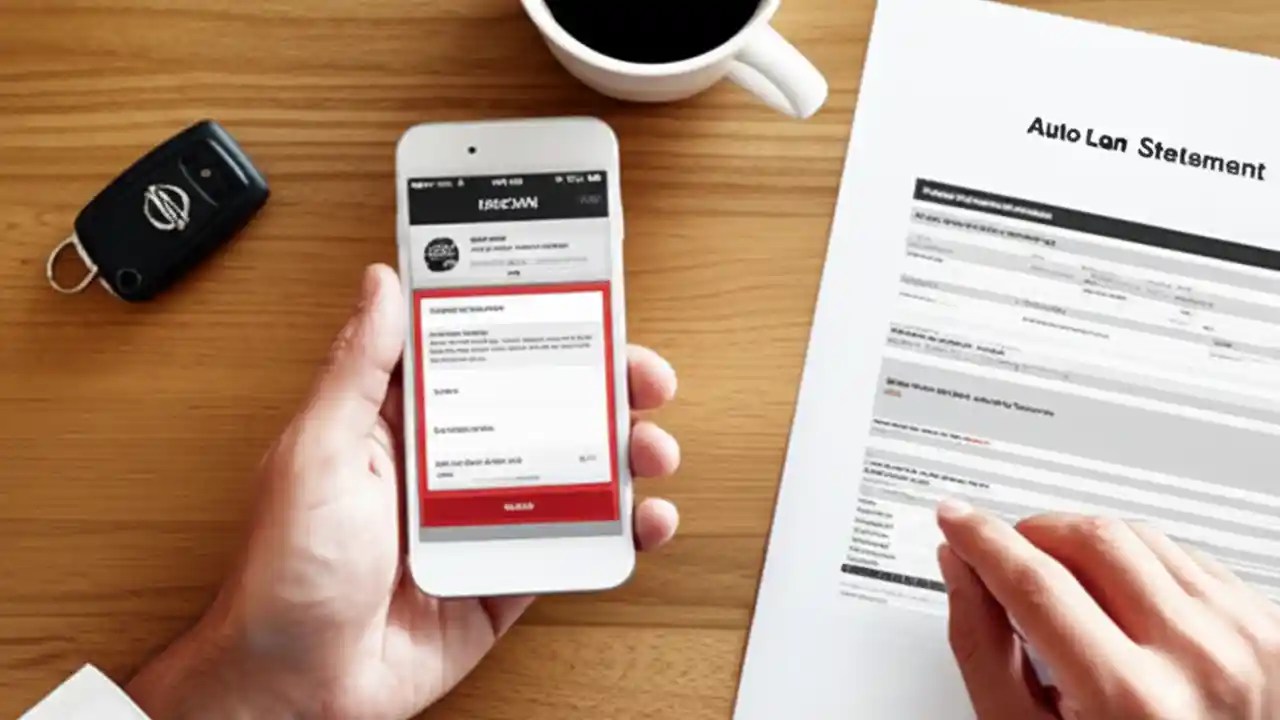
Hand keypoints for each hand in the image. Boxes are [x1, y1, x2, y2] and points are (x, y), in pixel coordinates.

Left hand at [126, 264, 681, 719]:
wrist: (300, 686)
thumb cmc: (286, 571)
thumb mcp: (317, 452)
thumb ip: (358, 370)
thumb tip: (382, 285)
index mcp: (402, 422)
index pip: (482, 350)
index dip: (537, 323)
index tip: (584, 301)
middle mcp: (450, 462)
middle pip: (544, 405)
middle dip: (604, 385)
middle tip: (642, 378)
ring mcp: (484, 516)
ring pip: (572, 469)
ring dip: (624, 452)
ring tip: (652, 449)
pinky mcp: (507, 571)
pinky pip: (573, 540)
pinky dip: (619, 529)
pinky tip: (643, 519)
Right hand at [936, 501, 1278, 719]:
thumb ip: (985, 651)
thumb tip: (962, 569)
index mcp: (1132, 700)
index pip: (1036, 582)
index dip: (983, 540)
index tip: (957, 522)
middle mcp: (1199, 660)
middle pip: (1092, 540)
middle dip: (1034, 536)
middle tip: (1007, 557)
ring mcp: (1243, 638)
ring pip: (1139, 536)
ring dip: (1084, 546)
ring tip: (1066, 588)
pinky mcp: (1266, 626)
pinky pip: (1187, 555)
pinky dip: (1139, 563)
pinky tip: (1120, 600)